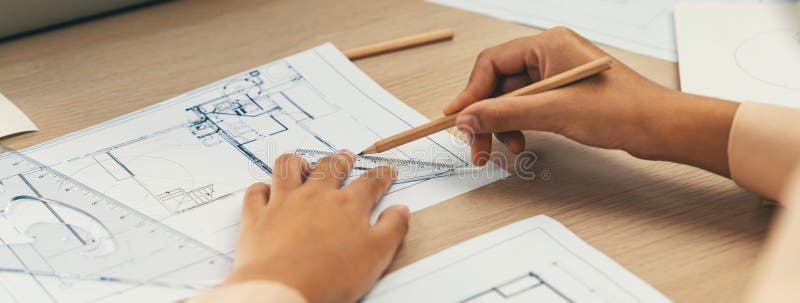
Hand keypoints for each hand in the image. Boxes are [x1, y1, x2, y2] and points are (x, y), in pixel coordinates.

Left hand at [222, 151, 409, 302]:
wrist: (284, 288)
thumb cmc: (330, 276)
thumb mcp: (377, 256)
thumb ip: (392, 229)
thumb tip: (401, 211)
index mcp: (348, 205)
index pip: (370, 182)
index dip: (381, 176)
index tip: (386, 173)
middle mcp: (316, 196)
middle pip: (330, 167)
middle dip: (340, 160)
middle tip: (345, 158)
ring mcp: (284, 203)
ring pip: (288, 168)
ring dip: (298, 162)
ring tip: (304, 164)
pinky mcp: (258, 216)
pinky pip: (256, 192)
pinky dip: (261, 188)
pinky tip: (266, 190)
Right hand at [445, 27, 738, 175]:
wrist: (659, 127)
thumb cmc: (621, 109)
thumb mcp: (553, 112)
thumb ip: (504, 113)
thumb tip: (467, 118)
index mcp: (548, 44)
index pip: (492, 63)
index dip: (470, 92)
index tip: (456, 118)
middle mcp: (550, 54)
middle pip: (498, 81)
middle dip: (485, 113)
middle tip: (476, 143)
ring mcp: (557, 73)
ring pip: (511, 97)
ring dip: (501, 123)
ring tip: (504, 147)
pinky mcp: (563, 92)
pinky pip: (528, 105)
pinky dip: (518, 124)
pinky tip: (520, 140)